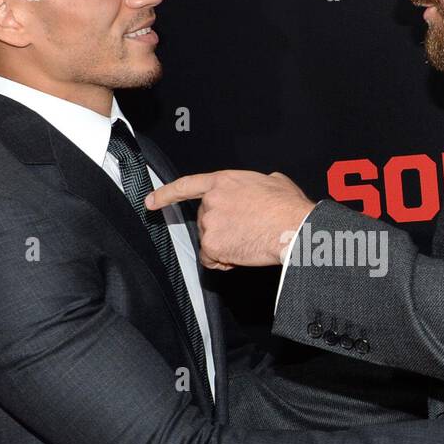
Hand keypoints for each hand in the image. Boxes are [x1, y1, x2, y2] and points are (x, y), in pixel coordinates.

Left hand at [145, 170, 314, 268]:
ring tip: (249, 240)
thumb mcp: (273, 181)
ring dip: (225, 246)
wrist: (292, 226)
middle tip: (246, 231)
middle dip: (221, 229)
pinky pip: (211, 259)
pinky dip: (224, 261)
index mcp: (224, 181)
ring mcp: (209, 223)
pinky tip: (242, 253)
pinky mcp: (212, 245)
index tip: (150, 201)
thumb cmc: (288, 207)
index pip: (186, 186)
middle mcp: (211, 201)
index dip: (166, 194)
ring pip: (209, 241)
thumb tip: (260, 189)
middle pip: (204, 221)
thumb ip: (254, 185)